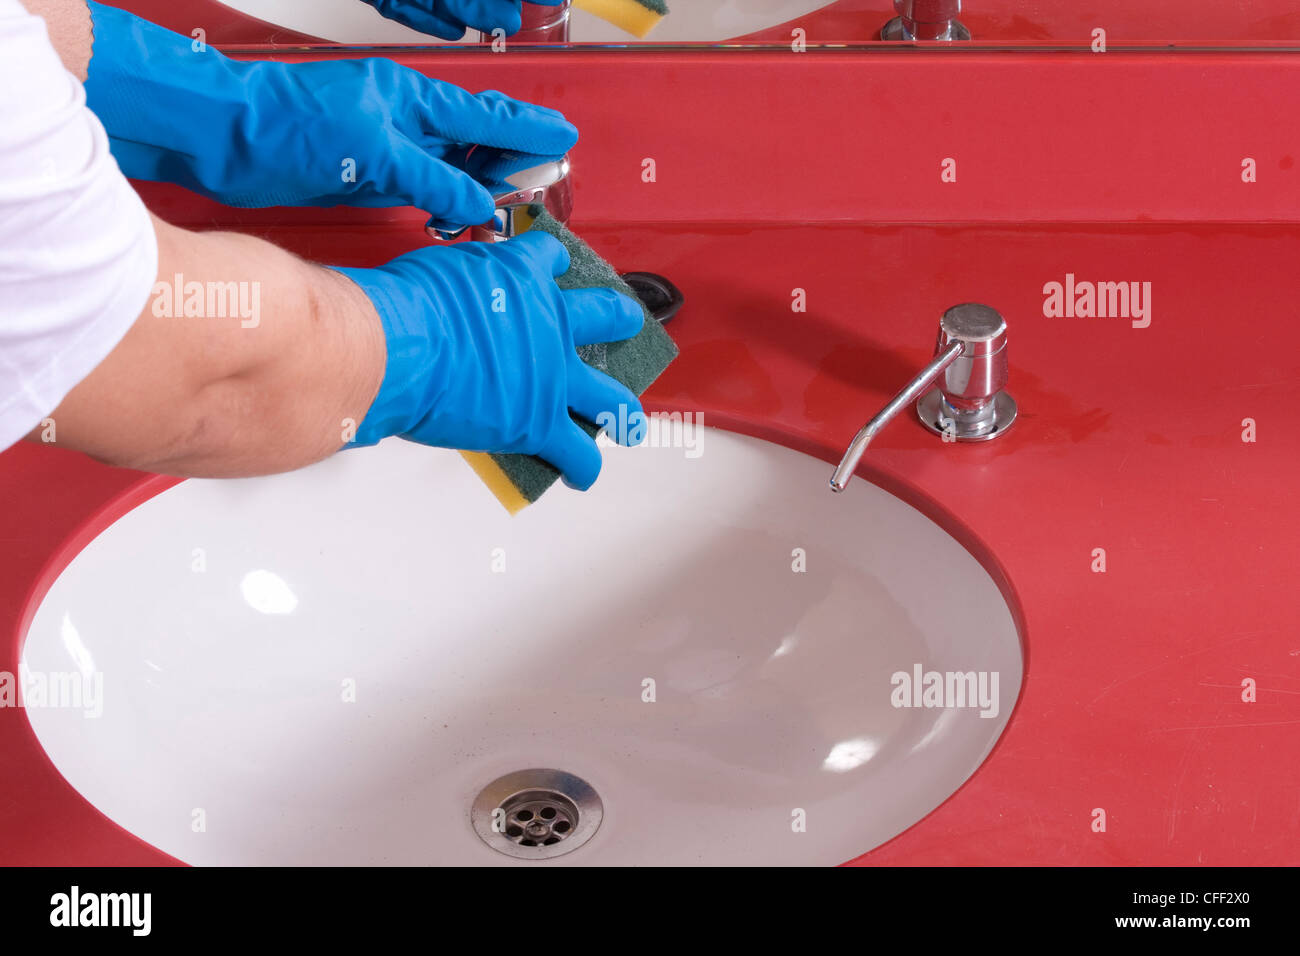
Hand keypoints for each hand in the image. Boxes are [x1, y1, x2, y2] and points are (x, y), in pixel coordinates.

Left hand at [84, 3, 576, 228]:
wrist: (224, 137)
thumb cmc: (285, 124)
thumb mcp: (373, 153)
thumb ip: (432, 178)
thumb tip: (479, 203)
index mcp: (408, 97)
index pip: (483, 113)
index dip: (526, 128)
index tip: (562, 137)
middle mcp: (400, 117)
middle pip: (471, 137)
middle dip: (510, 155)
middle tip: (545, 175)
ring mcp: (382, 145)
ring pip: (447, 162)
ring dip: (479, 182)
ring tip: (510, 199)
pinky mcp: (362, 172)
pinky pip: (420, 184)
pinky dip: (444, 199)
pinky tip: (455, 214)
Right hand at [335, 233, 645, 489]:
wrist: (397, 348)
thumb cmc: (403, 307)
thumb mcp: (434, 272)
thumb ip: (456, 287)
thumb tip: (438, 301)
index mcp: (520, 275)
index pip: (549, 257)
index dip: (552, 262)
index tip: (554, 265)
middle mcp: (550, 321)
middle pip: (605, 315)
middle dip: (618, 319)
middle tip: (625, 323)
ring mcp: (553, 375)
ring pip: (608, 396)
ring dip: (621, 411)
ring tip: (628, 422)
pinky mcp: (540, 423)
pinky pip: (577, 453)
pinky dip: (583, 467)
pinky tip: (579, 475)